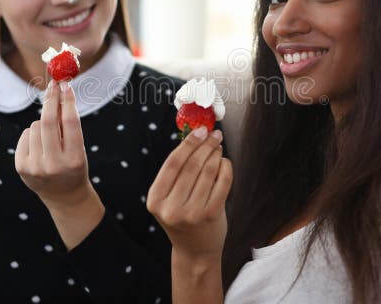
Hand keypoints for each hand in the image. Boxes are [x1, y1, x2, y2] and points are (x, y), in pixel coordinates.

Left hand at [15, 80, 103, 249]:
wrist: (64, 197)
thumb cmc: (74, 165)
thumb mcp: (79, 149)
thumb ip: (69, 125)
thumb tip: (59, 91)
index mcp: (74, 159)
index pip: (70, 123)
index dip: (67, 101)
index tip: (65, 85)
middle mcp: (54, 165)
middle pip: (47, 122)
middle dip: (51, 100)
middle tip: (54, 85)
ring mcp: (35, 168)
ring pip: (35, 126)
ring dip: (44, 124)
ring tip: (51, 139)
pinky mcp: (21, 167)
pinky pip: (26, 135)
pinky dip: (33, 134)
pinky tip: (40, 147)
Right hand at [147, 127, 232, 261]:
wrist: (195, 250)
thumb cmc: (182, 218)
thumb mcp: (169, 198)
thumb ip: (177, 172)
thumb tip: (194, 136)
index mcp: (155, 200)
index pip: (172, 164)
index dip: (187, 144)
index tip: (199, 131)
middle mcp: (171, 208)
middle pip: (191, 166)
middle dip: (205, 146)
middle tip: (214, 135)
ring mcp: (192, 213)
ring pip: (208, 172)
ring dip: (216, 155)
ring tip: (218, 148)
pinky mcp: (211, 215)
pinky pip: (222, 183)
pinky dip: (225, 168)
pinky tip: (225, 163)